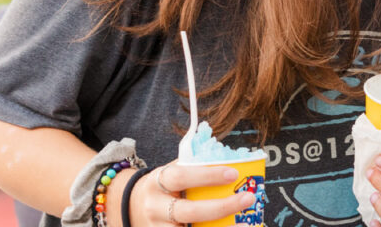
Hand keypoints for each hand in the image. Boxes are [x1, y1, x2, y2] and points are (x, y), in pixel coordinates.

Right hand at [122, 161, 254, 226]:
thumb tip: (234, 160)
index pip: (181, 177)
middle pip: (189, 211)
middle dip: (221, 207)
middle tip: (248, 198)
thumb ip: (196, 166)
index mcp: (158, 181)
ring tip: (245, 225)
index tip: (233, 173)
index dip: (208, 176)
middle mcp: (155, 207)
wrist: (132, 205)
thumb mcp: (173, 171)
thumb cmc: (165, 186)